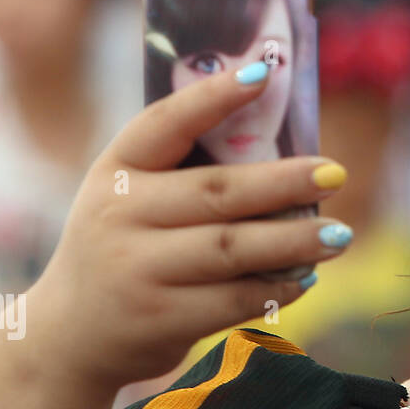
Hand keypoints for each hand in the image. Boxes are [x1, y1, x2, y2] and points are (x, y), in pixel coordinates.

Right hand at [26, 61, 349, 392]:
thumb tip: (292, 153)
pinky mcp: (158, 318)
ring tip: (340, 234)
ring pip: (232, 248)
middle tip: (334, 173)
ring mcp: (136, 269)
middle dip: (284, 181)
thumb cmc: (128, 245)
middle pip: (218, 191)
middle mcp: (120, 214)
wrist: (69, 335)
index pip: (167, 122)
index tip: (264, 73)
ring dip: (294, 240)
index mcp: (118, 168)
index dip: (215, 96)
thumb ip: (190, 172)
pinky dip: (277, 286)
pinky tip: (307, 276)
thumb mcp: (135, 197)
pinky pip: (232, 299)